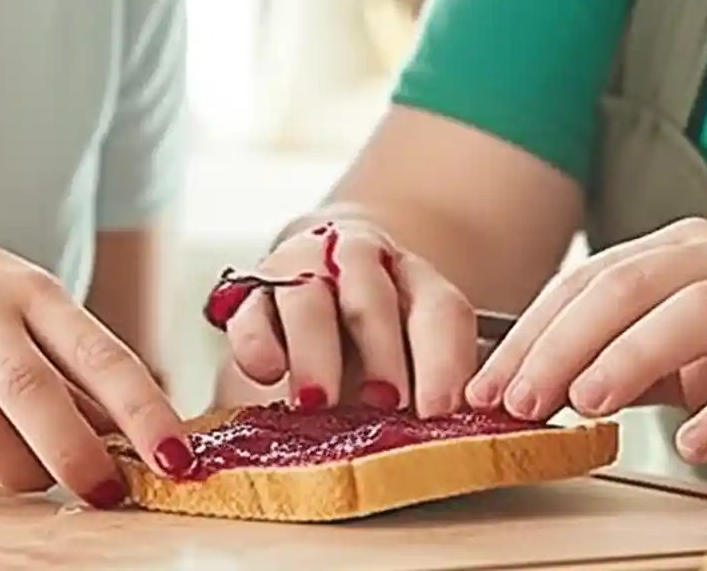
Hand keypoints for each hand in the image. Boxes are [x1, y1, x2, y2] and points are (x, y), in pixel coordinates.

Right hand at [0, 223, 191, 506]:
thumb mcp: (18, 300)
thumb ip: (67, 362)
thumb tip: (124, 427)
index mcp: (28, 287)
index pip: (100, 353)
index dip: (142, 410)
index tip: (174, 453)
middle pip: (34, 394)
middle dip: (77, 456)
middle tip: (105, 492)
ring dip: (19, 468)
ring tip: (39, 477)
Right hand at [209, 219, 478, 417]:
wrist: (309, 291)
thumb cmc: (371, 343)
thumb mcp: (411, 357)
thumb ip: (430, 389)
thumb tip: (458, 443)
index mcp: (414, 279)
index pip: (439, 311)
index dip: (443, 362)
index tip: (440, 412)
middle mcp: (357, 263)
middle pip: (371, 299)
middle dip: (381, 352)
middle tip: (386, 404)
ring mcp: (299, 272)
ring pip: (307, 299)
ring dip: (315, 352)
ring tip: (317, 403)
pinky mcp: (248, 295)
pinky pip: (250, 315)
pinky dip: (257, 344)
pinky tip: (268, 372)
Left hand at [468, 217, 706, 491]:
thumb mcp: (670, 356)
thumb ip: (606, 358)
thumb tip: (520, 383)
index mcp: (683, 251)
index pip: (589, 281)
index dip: (532, 333)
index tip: (487, 384)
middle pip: (632, 287)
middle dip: (564, 344)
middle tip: (523, 399)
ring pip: (700, 314)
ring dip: (633, 357)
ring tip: (589, 404)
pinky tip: (689, 441)